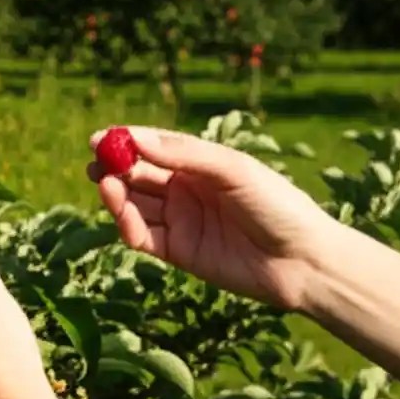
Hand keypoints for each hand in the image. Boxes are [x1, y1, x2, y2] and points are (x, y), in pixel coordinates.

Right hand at [87, 126, 341, 309]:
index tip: (98, 139)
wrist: (304, 261)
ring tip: (108, 188)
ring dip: (117, 197)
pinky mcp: (179, 252)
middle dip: (114, 169)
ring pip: (136, 205)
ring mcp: (181, 221)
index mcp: (200, 163)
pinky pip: (144, 237)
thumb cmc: (277, 205)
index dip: (124, 143)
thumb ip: (184, 154)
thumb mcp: (232, 170)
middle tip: (95, 166)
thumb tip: (135, 137)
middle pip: (138, 175)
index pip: (153, 148)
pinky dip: (129, 227)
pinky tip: (125, 219)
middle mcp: (185, 190)